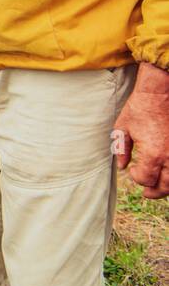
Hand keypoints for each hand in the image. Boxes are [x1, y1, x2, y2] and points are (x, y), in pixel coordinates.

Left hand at [113, 62, 168, 198]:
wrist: (161, 92)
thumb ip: (122, 150)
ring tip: (160, 187)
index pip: (146, 179)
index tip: (132, 172)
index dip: (137, 179)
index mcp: (152, 154)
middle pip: (166, 185)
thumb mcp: (123, 128)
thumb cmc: (140, 108)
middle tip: (148, 194)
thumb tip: (122, 167)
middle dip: (155, 191)